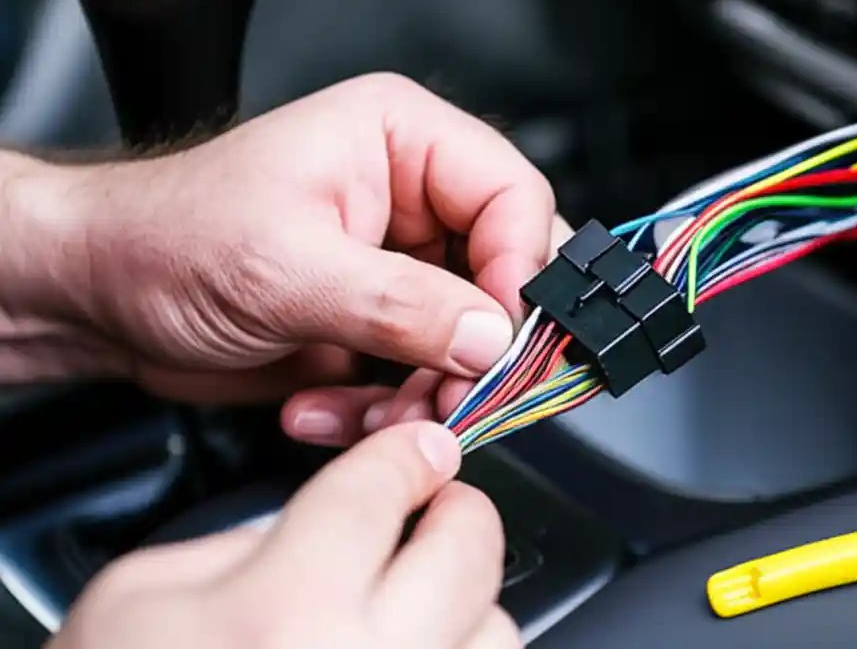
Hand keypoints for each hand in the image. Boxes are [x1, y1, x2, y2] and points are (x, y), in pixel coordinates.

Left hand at [0, 73, 568, 443]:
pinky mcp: (383, 325)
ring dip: (431, 391)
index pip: (513, 197)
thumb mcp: (287, 268)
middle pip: (506, 274)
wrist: (99, 299)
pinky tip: (330, 408)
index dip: (520, 272)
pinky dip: (389, 409)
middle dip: (481, 347)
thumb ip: (400, 305)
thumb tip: (491, 337)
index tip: (500, 339)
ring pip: (474, 339)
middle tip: (460, 392)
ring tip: (379, 411)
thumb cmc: (165, 239)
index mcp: (402, 139)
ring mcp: (401, 266)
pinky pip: (428, 376)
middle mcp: (413, 198)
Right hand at [49, 422, 517, 648]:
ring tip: (423, 597)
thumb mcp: (137, 599)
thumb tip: (324, 518)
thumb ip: (241, 539)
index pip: (379, 491)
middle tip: (432, 507)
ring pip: (496, 631)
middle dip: (458, 511)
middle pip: (469, 551)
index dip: (406, 455)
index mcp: (282, 610)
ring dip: (468, 599)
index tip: (419, 450)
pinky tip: (416, 645)